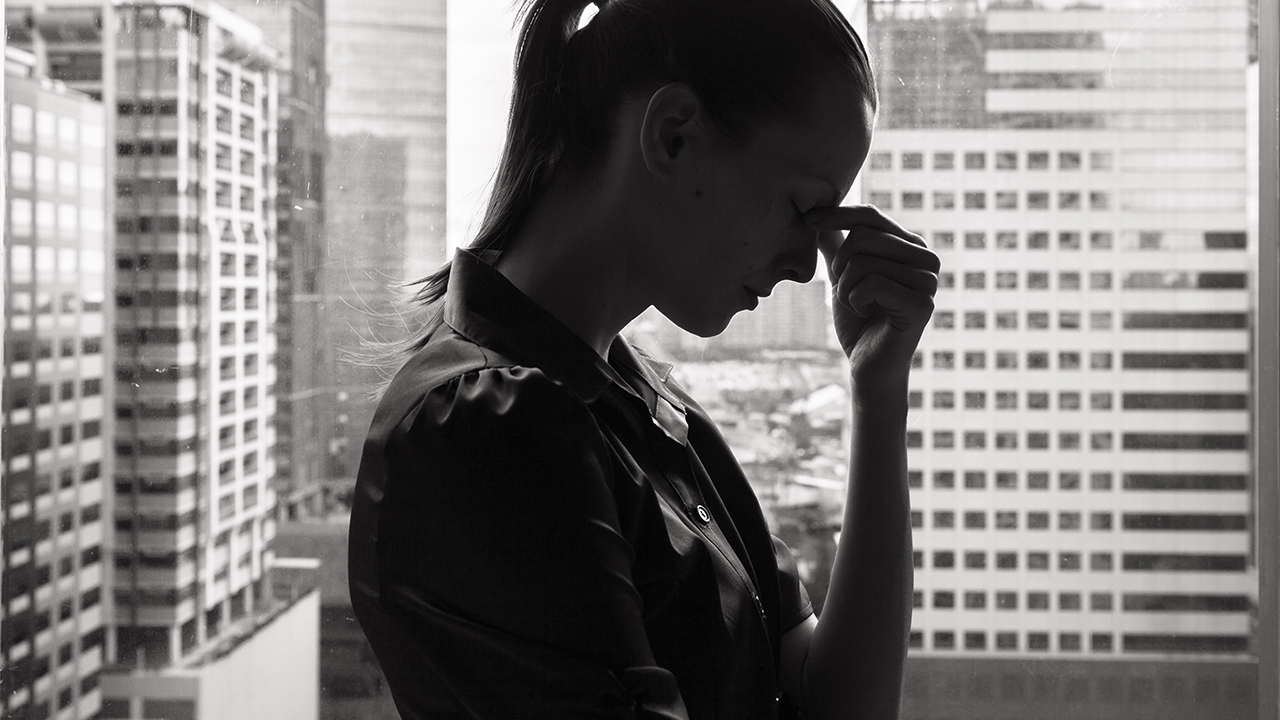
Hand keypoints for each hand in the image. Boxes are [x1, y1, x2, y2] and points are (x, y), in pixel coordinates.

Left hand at [804, 205, 939, 391]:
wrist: (868, 364)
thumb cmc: (858, 320)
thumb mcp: (843, 275)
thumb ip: (837, 244)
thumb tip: (817, 213)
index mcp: (911, 245)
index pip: (870, 216)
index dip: (836, 214)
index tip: (808, 218)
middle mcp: (926, 258)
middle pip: (862, 237)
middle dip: (840, 267)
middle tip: (849, 291)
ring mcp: (928, 281)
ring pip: (862, 262)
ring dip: (846, 289)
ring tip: (860, 305)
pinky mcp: (922, 304)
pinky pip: (869, 285)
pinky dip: (855, 302)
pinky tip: (868, 314)